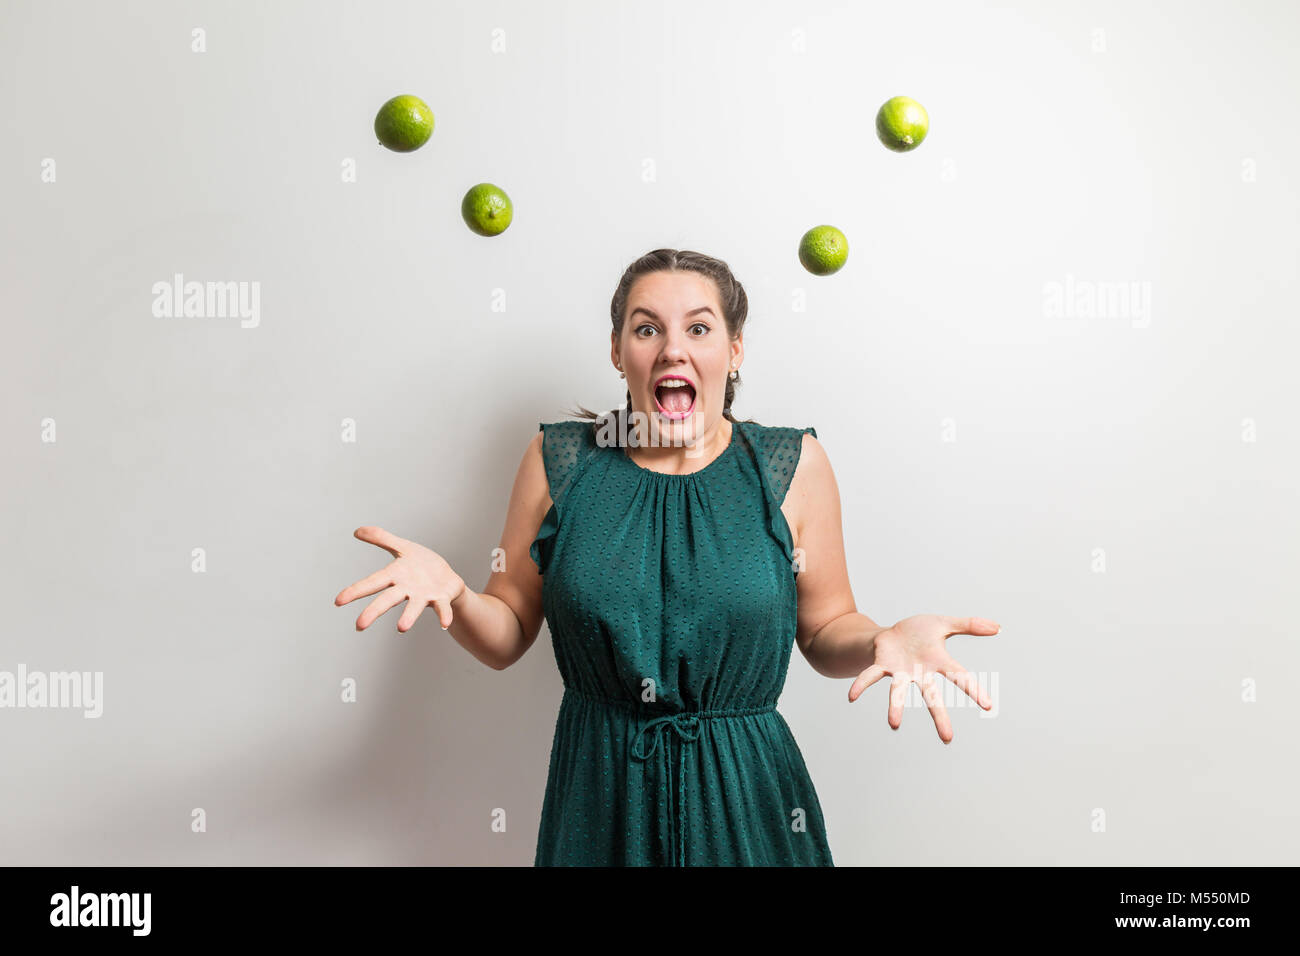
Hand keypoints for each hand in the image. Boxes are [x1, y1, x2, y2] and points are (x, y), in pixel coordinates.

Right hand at [334, 526, 465, 632]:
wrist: (448, 579)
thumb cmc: (421, 565)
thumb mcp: (402, 547)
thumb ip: (381, 538)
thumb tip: (357, 531)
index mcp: (396, 575)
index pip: (372, 583)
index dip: (355, 591)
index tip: (338, 601)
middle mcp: (407, 589)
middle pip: (388, 599)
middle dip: (374, 611)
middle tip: (359, 625)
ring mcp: (424, 595)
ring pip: (414, 606)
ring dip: (408, 617)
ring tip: (401, 628)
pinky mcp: (441, 598)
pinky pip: (442, 607)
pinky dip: (444, 615)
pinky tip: (444, 624)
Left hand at [848, 615, 997, 743]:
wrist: (892, 634)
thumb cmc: (920, 633)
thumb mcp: (944, 624)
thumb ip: (969, 625)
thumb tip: (997, 627)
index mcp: (938, 663)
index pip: (961, 677)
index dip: (974, 689)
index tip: (988, 705)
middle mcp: (920, 673)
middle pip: (932, 696)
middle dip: (939, 716)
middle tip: (947, 738)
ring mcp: (900, 672)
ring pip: (898, 691)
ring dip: (896, 707)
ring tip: (894, 724)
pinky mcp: (881, 665)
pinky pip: (870, 676)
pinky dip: (861, 685)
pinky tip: (851, 697)